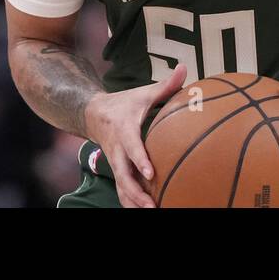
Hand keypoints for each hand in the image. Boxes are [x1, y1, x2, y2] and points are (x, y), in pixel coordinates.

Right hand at [84, 65, 187, 207]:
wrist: (93, 114)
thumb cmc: (125, 103)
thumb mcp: (143, 93)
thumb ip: (166, 85)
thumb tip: (185, 68)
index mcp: (124, 129)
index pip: (131, 147)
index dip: (140, 161)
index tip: (152, 174)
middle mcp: (117, 150)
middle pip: (123, 175)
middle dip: (136, 192)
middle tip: (152, 205)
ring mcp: (115, 162)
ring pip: (121, 187)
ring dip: (134, 202)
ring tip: (152, 212)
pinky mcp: (117, 170)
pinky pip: (122, 190)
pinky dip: (131, 202)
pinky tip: (146, 210)